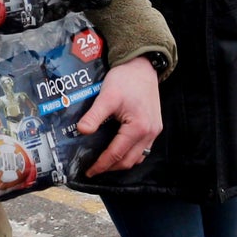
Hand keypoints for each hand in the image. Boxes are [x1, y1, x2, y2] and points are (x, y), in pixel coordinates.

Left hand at [79, 56, 161, 176]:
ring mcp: (154, 130)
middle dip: (111, 167)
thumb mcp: (107, 96)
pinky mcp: (154, 126)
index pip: (117, 153)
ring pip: (138, 156)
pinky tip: (120, 150)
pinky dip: (131, 153)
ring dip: (122, 162)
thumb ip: (95, 115)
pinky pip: (143, 148)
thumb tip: (82, 131)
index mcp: (138, 127)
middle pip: (129, 160)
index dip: (101, 164)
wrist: (142, 66)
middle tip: (95, 169)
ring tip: (105, 162)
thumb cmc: (126, 79)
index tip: (89, 171)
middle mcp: (150, 132)